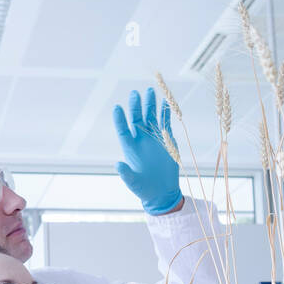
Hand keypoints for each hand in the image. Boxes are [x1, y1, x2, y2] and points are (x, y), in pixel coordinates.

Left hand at [112, 87, 182, 215]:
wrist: (162, 191)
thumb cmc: (145, 189)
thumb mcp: (134, 183)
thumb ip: (126, 174)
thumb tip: (117, 164)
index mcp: (130, 148)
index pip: (123, 130)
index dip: (120, 120)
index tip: (117, 108)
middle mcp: (141, 140)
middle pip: (137, 118)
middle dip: (136, 106)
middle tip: (135, 93)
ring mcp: (153, 138)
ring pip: (150, 117)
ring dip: (150, 104)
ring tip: (150, 91)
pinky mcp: (166, 139)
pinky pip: (165, 122)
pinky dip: (165, 112)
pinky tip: (165, 101)